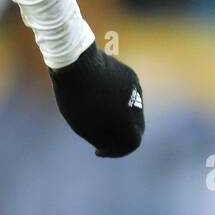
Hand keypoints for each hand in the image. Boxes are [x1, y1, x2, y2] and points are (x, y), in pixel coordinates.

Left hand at [49, 43, 144, 157]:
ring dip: (119, 118)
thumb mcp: (86, 128)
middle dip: (120, 136)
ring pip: (133, 111)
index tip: (99, 151)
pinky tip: (100, 97)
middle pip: (136, 128)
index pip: (132, 144)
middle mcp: (138, 105)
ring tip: (97, 114)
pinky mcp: (130, 75)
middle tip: (100, 137)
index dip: (116, 151)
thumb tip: (113, 144)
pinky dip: (118, 102)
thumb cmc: (78, 100)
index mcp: (129, 122)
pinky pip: (128, 95)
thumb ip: (103, 141)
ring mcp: (136, 88)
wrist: (76, 62)